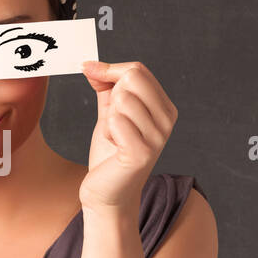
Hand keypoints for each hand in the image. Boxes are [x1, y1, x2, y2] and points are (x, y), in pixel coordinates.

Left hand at [78, 60, 177, 213]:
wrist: (107, 193)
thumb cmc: (110, 154)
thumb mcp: (110, 113)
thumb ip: (106, 87)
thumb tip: (92, 64)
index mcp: (164, 108)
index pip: (138, 70)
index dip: (109, 69)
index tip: (90, 73)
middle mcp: (167, 121)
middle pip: (133, 78)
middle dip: (112, 95)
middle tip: (112, 121)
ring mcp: (158, 137)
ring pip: (122, 100)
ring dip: (109, 119)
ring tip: (115, 138)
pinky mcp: (142, 153)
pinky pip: (116, 121)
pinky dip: (107, 133)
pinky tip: (115, 148)